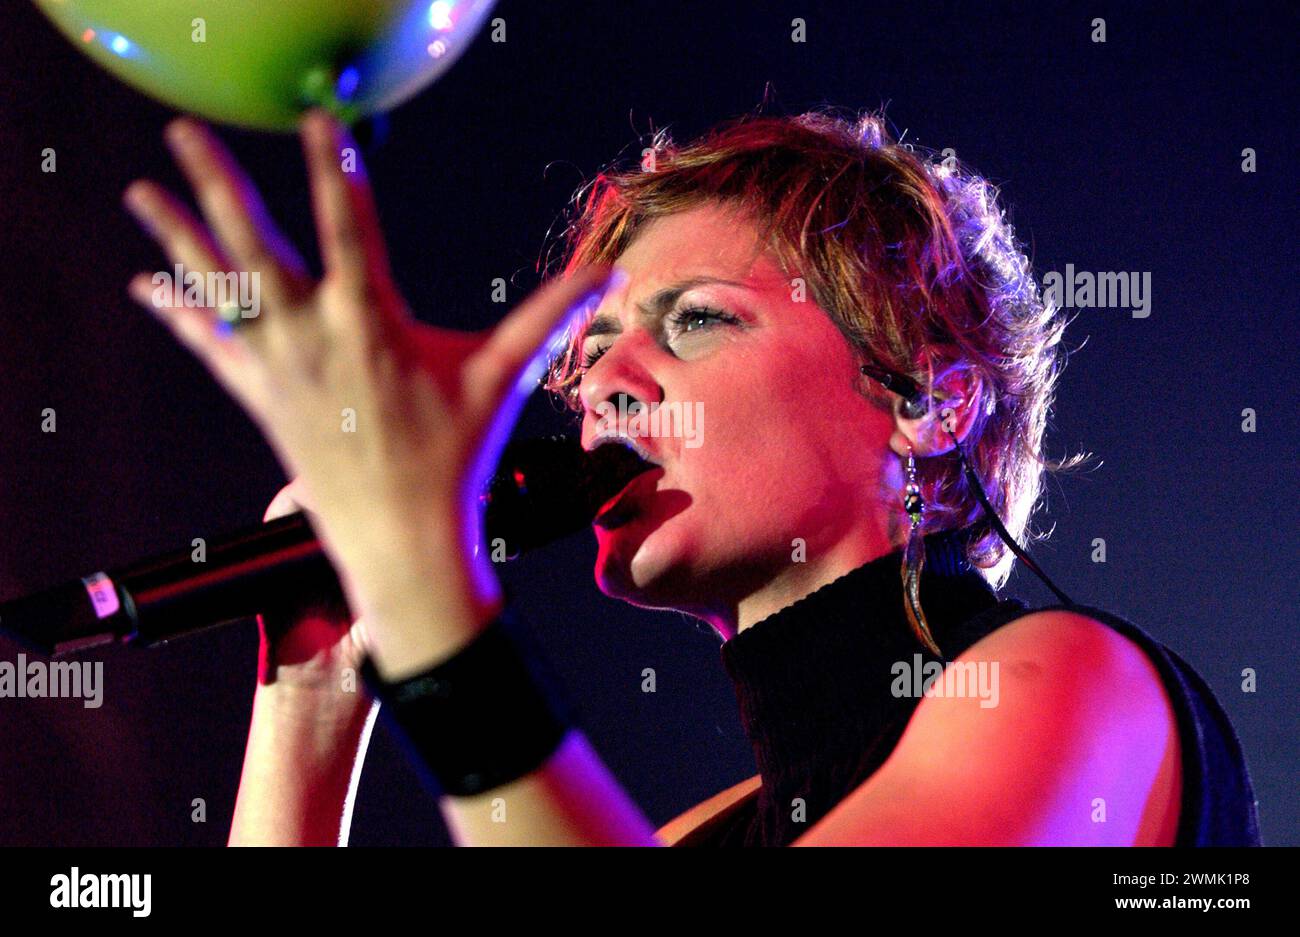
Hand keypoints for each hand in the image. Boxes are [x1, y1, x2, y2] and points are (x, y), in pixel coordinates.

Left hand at [122, 111, 618, 674]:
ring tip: (139, 189)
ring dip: (175, 232)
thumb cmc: (457, 457)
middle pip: (253, 241)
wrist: (402, 540)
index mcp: (371, 321)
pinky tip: (146, 282)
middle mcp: (311, 335)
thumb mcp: (503, 379)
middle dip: (216, 181)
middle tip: (183, 131)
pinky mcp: (261, 396)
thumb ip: (549, 319)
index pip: (349, 225)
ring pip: (216, 286)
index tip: (319, 119)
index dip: (333, 167)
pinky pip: (209, 343)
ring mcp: (278, 366)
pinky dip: (177, 310)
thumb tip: (606, 278)